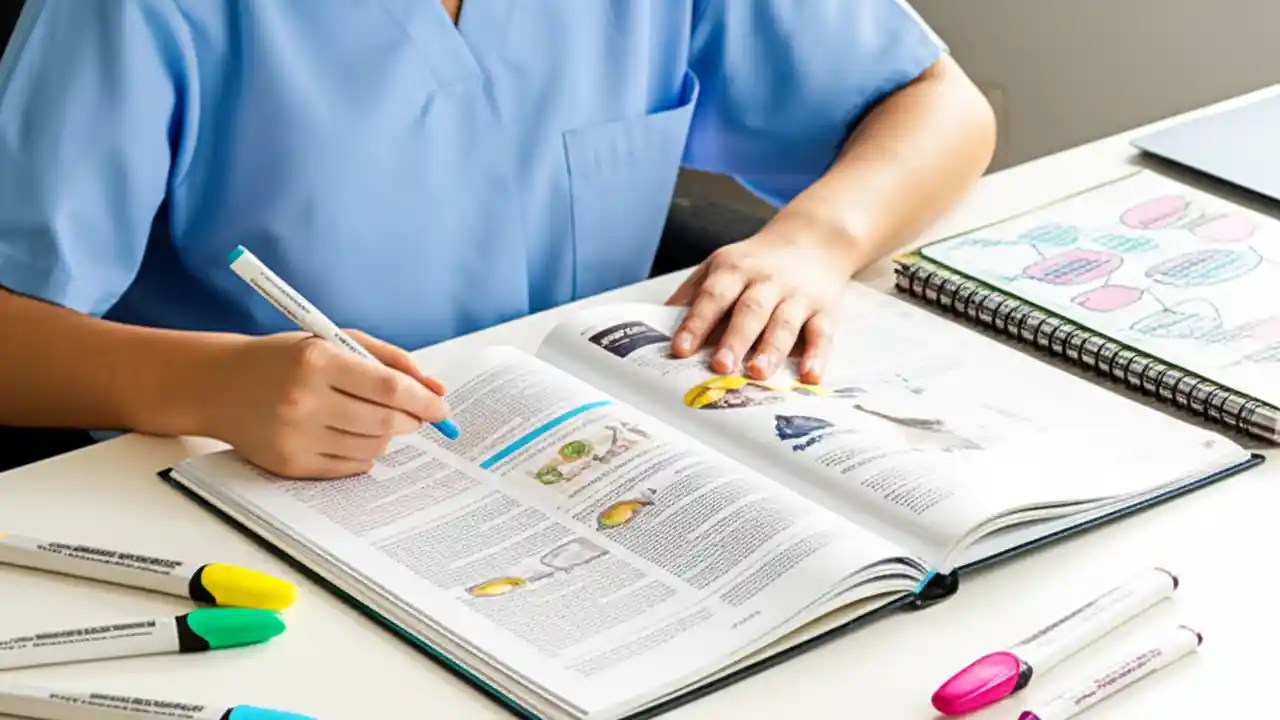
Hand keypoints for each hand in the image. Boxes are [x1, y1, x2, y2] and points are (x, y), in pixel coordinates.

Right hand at [202, 330, 449, 478]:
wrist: (219, 385)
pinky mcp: (289, 464)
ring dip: (386, 435)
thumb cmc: (287, 359)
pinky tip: (350, 435)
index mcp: (317, 360)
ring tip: (373, 419)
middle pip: (385, 422)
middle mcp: (304, 399)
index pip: (389, 388)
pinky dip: (364, 453)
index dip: (424, 401)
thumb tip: (436, 389)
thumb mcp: (335, 340)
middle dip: (412, 421)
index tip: (441, 407)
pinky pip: (350, 466)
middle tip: (416, 416)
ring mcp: (295, 436)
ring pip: (372, 446)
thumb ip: (390, 359)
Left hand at [666, 212, 864, 383]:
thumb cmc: (756, 263)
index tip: (680, 348)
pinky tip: (810, 376)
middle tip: (720, 367)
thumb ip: (692, 295)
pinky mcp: (824, 309)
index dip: (696, 322)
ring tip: (758, 373)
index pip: (713, 295)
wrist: (813, 239)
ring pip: (784, 322)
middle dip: (734, 339)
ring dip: (772, 349)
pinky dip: (818, 355)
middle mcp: (766, 280)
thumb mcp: (721, 266)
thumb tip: (656, 327)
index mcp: (734, 270)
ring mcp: (797, 294)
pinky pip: (821, 333)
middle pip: (749, 310)